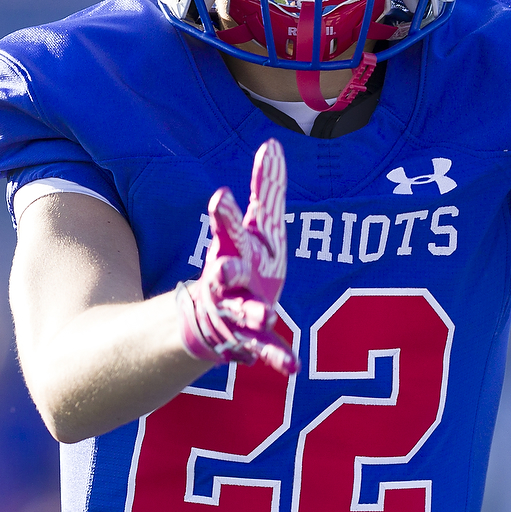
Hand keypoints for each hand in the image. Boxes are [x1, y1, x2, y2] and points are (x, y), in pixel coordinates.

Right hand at [177, 139, 298, 375]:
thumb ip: (266, 190)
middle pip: (225, 272)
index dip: (223, 213)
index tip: (221, 196)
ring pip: (242, 311)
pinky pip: (265, 350)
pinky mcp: (251, 339)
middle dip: (224, 268)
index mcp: (233, 249)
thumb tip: (273, 143)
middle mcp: (230, 280)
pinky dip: (278, 358)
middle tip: (223, 266)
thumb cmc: (245, 262)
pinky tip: (294, 368)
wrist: (216, 318)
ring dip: (251, 311)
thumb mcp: (258, 227)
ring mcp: (238, 311)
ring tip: (264, 313)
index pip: (227, 228)